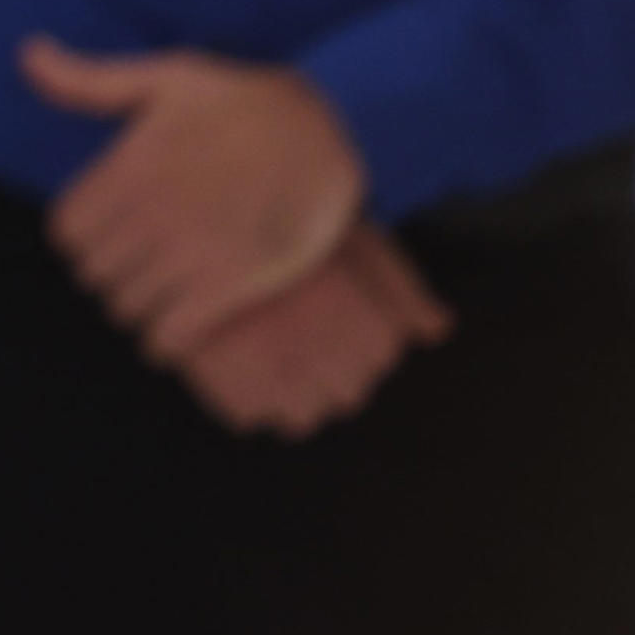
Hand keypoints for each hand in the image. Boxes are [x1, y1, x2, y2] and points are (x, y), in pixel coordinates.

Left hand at [24, 38, 364, 356]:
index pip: (67, 231)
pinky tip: (174, 328)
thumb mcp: (166, 77)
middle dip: (106, 273)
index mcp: (131, 167)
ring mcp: (192, 252)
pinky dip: (163, 342)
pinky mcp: (233, 284)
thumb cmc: (244, 102)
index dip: (78, 236)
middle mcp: (154, 214)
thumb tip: (25, 55)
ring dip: (134, 308)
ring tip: (155, 293)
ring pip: (127, 308)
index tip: (100, 232)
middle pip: (93, 275)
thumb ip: (90, 78)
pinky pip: (170, 337)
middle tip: (131, 264)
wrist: (332, 132)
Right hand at [167, 225, 452, 436]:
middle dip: (321, 364)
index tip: (321, 300)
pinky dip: (237, 391)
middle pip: (345, 394)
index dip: (350, 328)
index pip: (379, 358)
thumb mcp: (352, 238)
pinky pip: (248, 415)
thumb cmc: (283, 222)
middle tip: (288, 322)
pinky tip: (228, 351)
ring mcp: (288, 388)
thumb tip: (438, 330)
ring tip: (258, 343)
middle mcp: (338, 369)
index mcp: (372, 334)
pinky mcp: (236, 396)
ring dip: (284, 388)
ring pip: (301, 417)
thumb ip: (401, 289)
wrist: (197, 218)